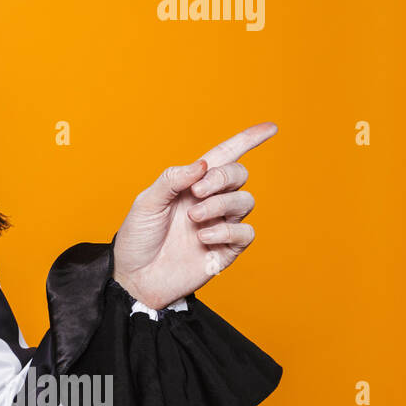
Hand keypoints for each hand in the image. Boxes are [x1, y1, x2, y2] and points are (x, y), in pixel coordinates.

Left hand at [112, 122, 277, 309]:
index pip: (225, 157)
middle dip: (223, 177)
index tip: (270, 127)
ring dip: (220, 204)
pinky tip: (203, 237)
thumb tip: (202, 165)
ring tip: (194, 218)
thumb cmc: (137, 239)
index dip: (247, 140)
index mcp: (191, 185)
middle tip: (196, 192)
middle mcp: (210, 201)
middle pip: (239, 175)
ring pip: (245, 201)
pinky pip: (246, 233)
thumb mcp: (146, 204)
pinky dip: (227, 230)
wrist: (134, 277)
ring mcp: (220, 225)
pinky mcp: (226, 250)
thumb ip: (171, 180)